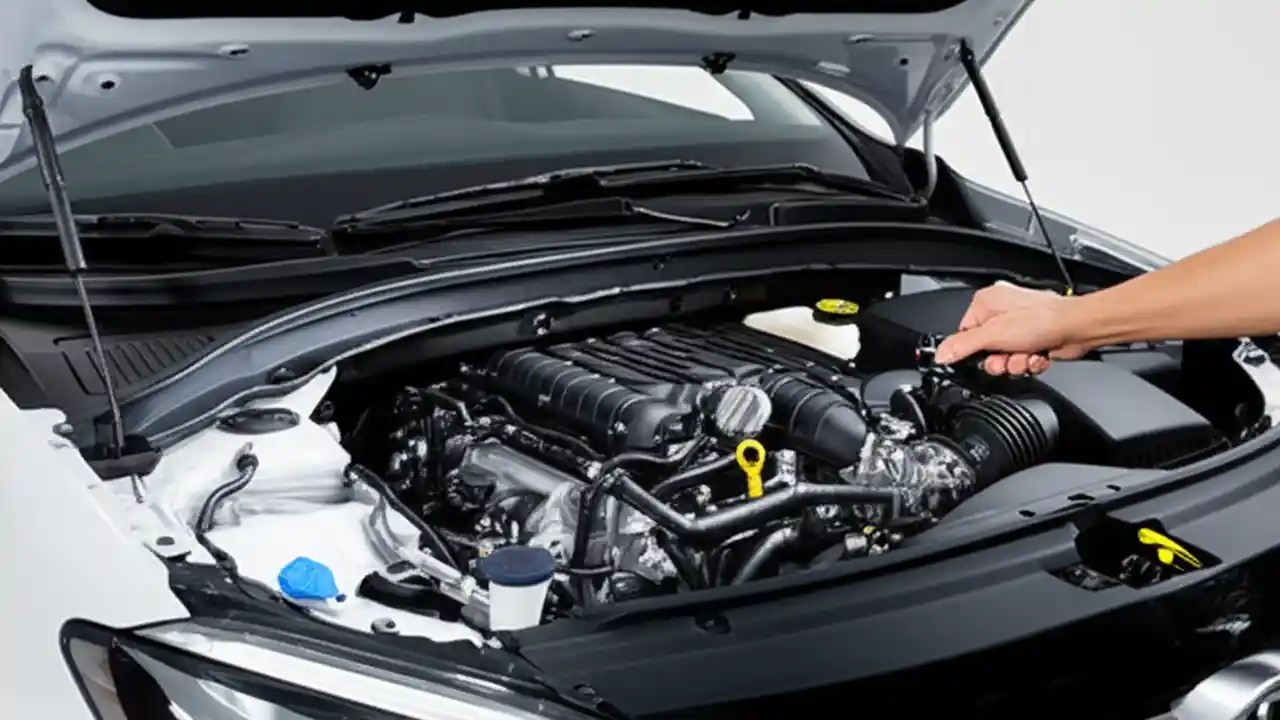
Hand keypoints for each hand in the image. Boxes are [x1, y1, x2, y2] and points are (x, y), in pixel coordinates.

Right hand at [937, 282, 1084, 374]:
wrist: (1077, 327)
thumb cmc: (1042, 319)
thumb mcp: (992, 335)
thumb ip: (962, 346)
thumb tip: (940, 354)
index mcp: (986, 303)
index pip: (964, 335)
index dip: (974, 351)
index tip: (984, 355)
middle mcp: (1002, 312)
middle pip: (985, 350)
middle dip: (999, 359)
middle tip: (1008, 356)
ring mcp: (1019, 326)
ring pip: (1004, 358)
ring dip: (1016, 362)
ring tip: (1027, 354)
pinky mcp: (1033, 339)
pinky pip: (1021, 359)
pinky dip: (1029, 362)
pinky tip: (1037, 354)